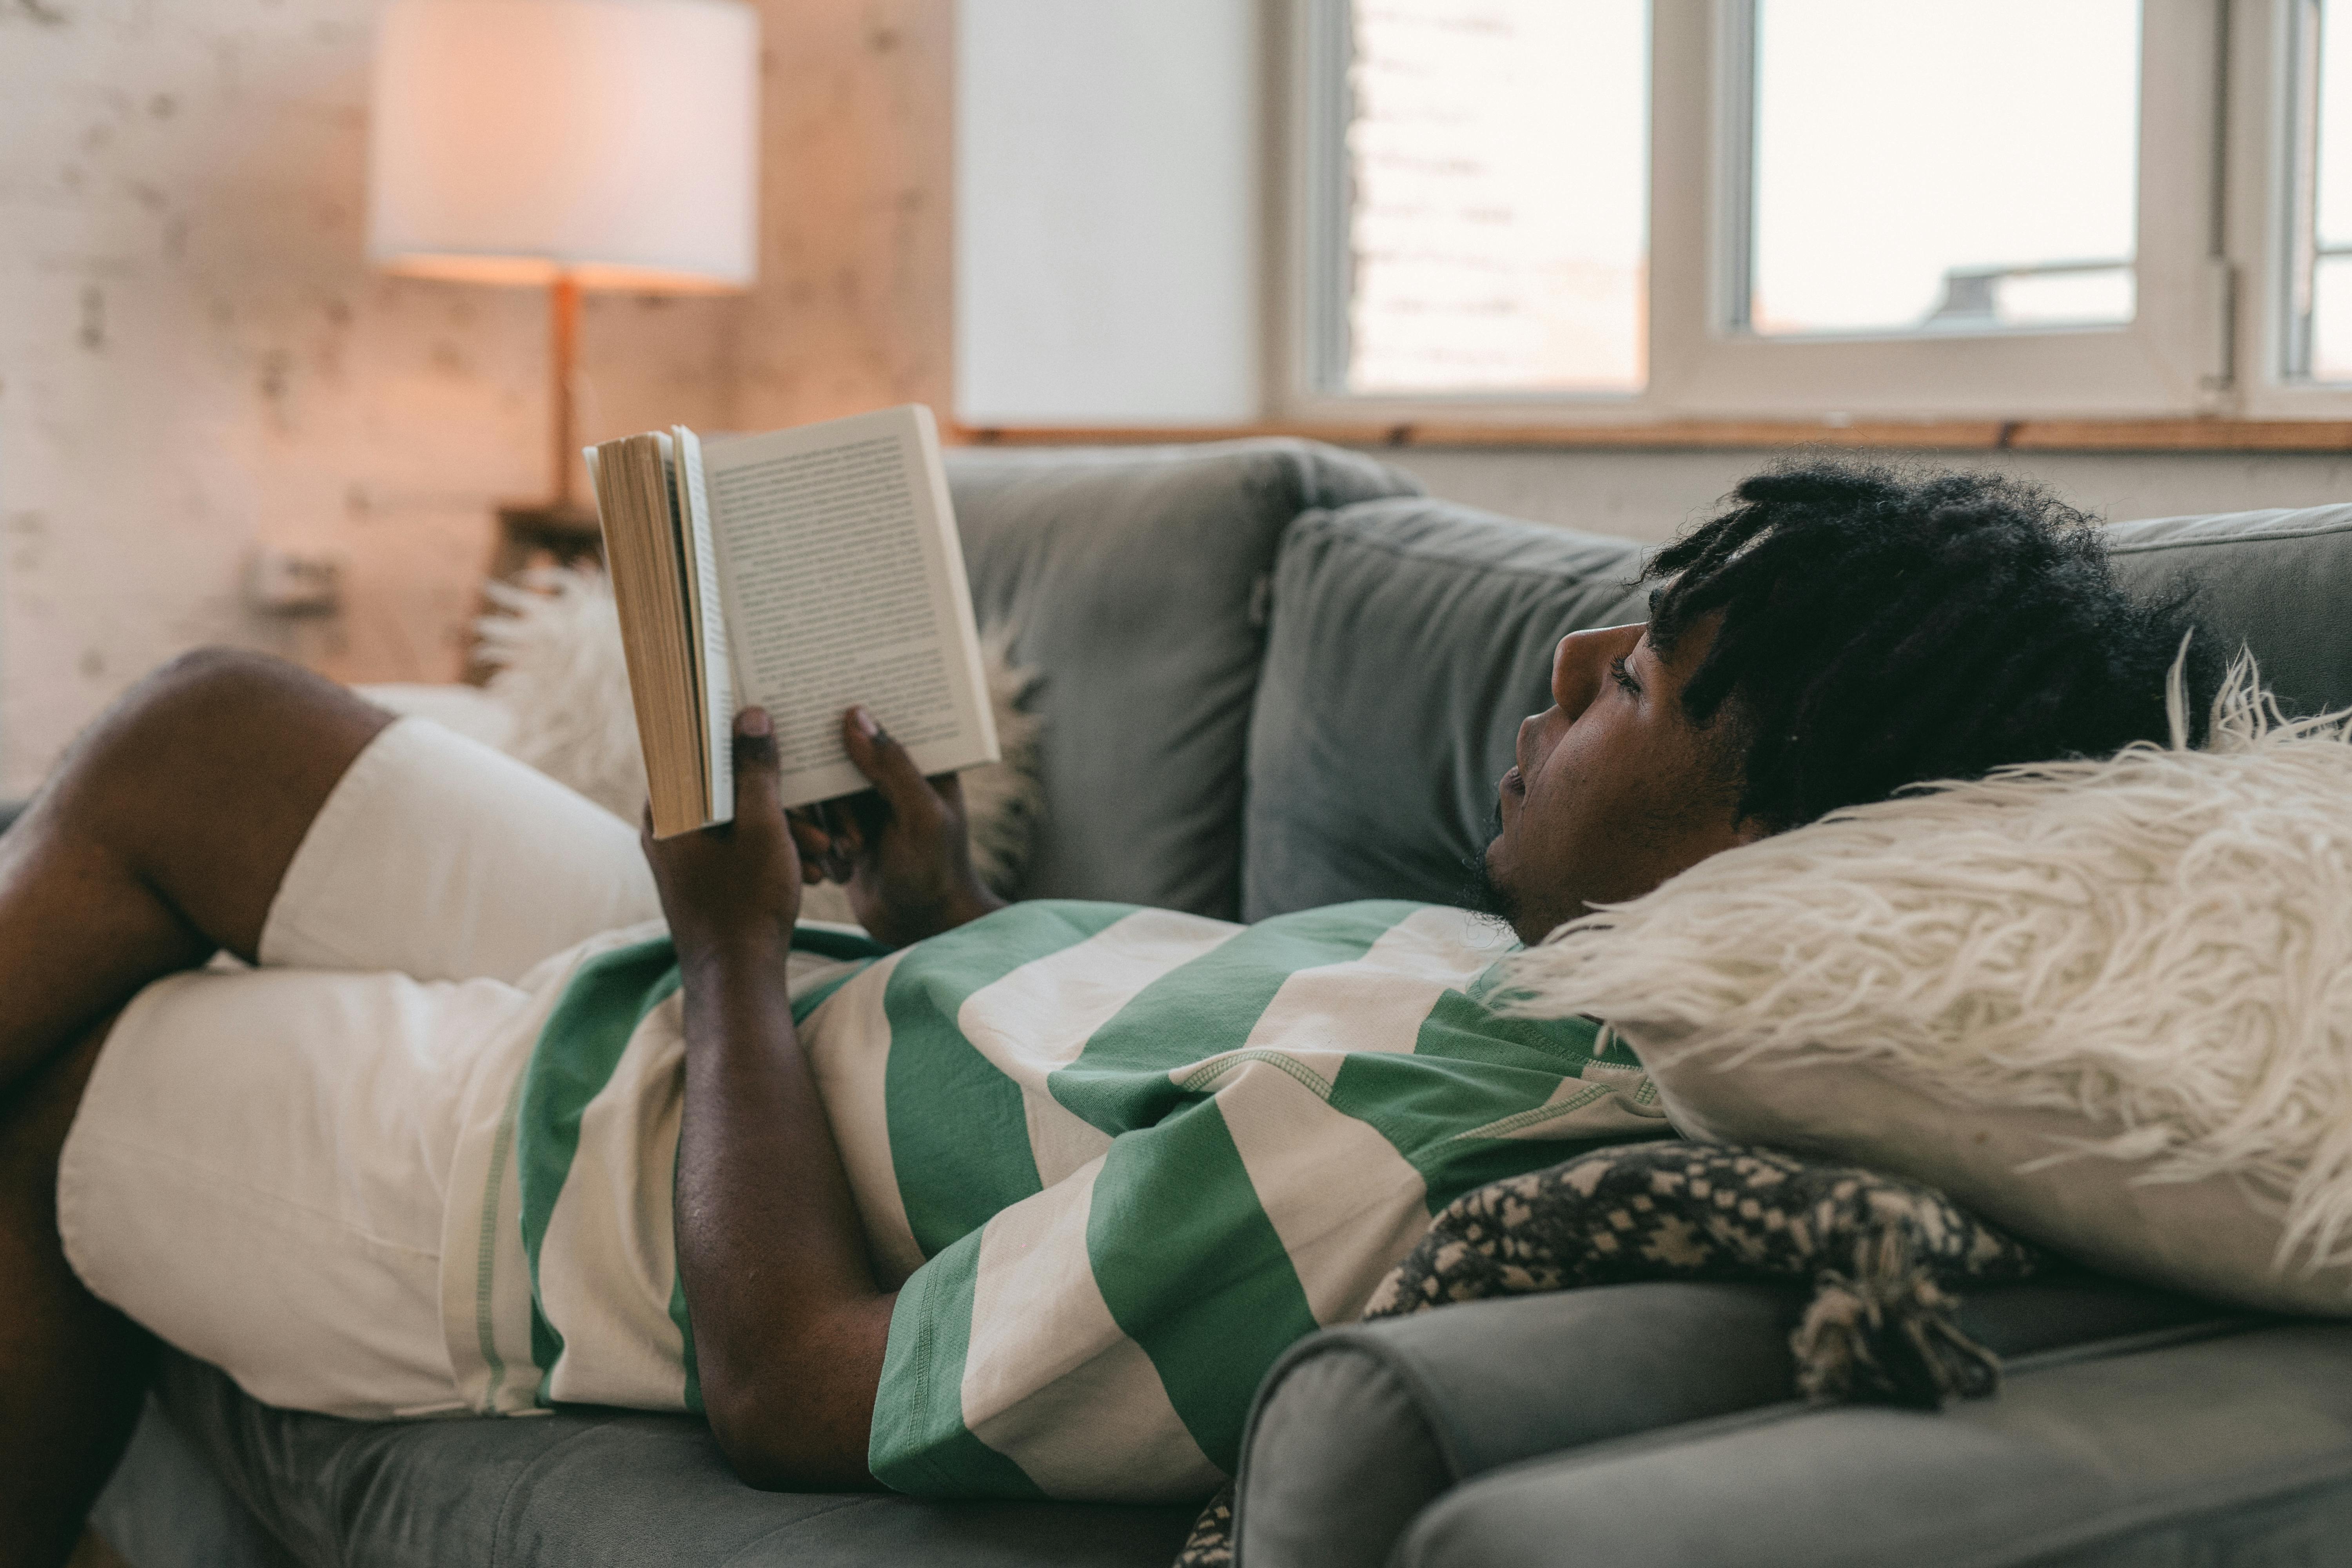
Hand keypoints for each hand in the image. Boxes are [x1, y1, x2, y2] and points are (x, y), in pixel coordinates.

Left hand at [643, 708, 822, 963]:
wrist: (739, 980)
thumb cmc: (747, 905)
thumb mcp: (763, 829)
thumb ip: (758, 770)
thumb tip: (752, 716)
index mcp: (667, 811)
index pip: (689, 747)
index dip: (725, 727)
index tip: (757, 709)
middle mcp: (666, 829)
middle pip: (720, 782)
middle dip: (771, 790)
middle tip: (809, 802)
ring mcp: (682, 854)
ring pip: (735, 815)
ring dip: (779, 823)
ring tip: (818, 846)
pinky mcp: (702, 874)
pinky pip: (736, 843)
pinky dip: (770, 847)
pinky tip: (808, 864)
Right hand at [802, 705, 1003, 947]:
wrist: (922, 929)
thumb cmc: (936, 872)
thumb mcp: (922, 817)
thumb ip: (892, 767)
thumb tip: (854, 716)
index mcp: (917, 760)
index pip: (879, 720)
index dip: (849, 711)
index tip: (816, 705)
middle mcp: (887, 775)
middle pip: (836, 755)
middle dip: (835, 796)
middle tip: (852, 832)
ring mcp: (861, 803)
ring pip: (818, 792)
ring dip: (827, 826)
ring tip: (852, 855)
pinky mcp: (839, 830)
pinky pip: (810, 821)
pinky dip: (819, 846)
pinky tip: (839, 870)